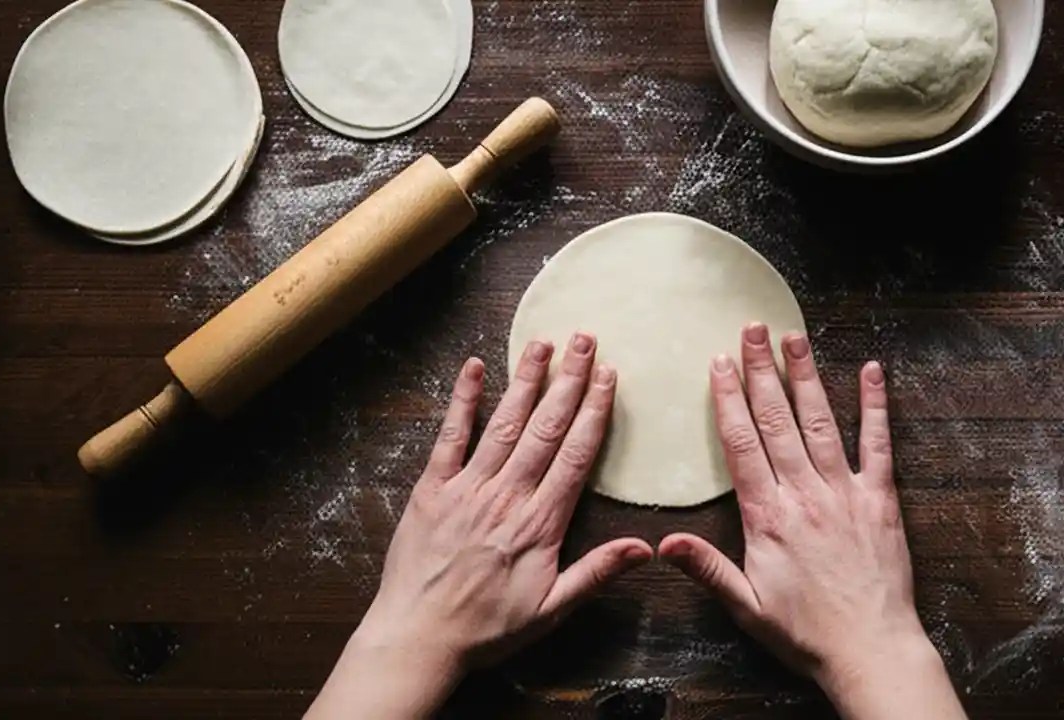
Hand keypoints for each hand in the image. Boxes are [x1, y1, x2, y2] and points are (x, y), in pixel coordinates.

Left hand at [308, 334, 651, 719]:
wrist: (418, 638)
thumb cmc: (487, 629)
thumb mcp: (552, 610)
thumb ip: (597, 572)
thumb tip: (645, 547)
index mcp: (539, 524)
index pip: (575, 456)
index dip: (594, 412)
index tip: (609, 376)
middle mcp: (506, 496)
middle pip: (545, 427)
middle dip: (568, 380)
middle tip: (585, 339)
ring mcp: (467, 488)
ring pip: (504, 423)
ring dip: (525, 379)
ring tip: (543, 342)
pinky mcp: (432, 489)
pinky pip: (450, 436)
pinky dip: (463, 400)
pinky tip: (475, 367)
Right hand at [659, 324, 963, 719]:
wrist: (870, 650)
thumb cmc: (804, 632)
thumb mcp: (745, 605)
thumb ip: (706, 567)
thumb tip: (663, 541)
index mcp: (768, 517)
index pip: (742, 445)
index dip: (729, 400)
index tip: (719, 363)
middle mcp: (804, 495)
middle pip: (777, 420)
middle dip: (761, 371)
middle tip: (751, 329)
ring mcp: (844, 492)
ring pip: (821, 422)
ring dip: (806, 376)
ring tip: (794, 336)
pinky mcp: (880, 499)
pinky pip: (877, 444)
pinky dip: (874, 406)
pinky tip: (871, 372)